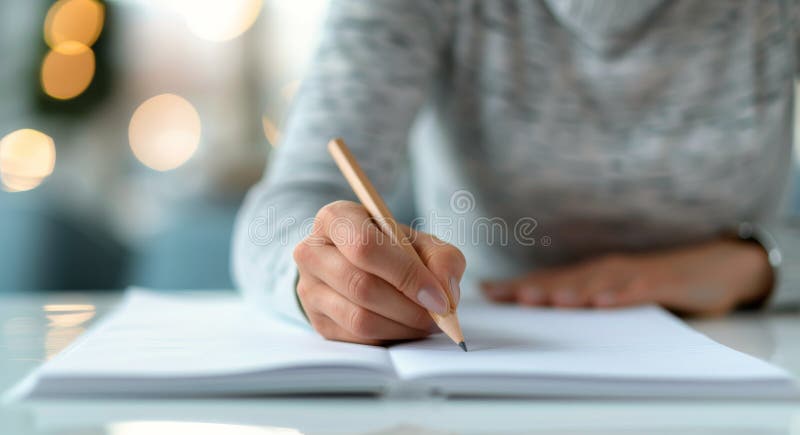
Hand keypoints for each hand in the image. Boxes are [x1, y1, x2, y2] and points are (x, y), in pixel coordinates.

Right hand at [294, 201, 465, 344]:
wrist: (362, 265)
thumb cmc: (391, 249)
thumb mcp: (420, 242)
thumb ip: (442, 258)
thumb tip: (445, 292)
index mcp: (335, 218)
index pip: (365, 247)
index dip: (405, 274)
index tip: (437, 296)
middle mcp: (312, 252)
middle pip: (362, 286)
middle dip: (409, 306)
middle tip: (438, 314)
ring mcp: (309, 289)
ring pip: (359, 318)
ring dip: (402, 325)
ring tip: (425, 321)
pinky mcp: (317, 321)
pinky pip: (357, 339)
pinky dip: (390, 337)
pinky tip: (405, 326)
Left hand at [482, 238, 772, 315]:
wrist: (716, 267)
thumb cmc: (656, 282)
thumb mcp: (615, 291)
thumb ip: (584, 297)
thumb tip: (544, 308)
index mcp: (592, 273)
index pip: (549, 280)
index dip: (519, 285)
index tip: (487, 293)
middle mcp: (607, 270)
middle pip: (566, 280)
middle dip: (536, 288)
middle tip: (509, 297)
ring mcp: (634, 275)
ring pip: (598, 284)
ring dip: (573, 291)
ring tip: (548, 301)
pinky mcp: (661, 284)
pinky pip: (639, 291)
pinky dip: (621, 296)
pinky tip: (604, 303)